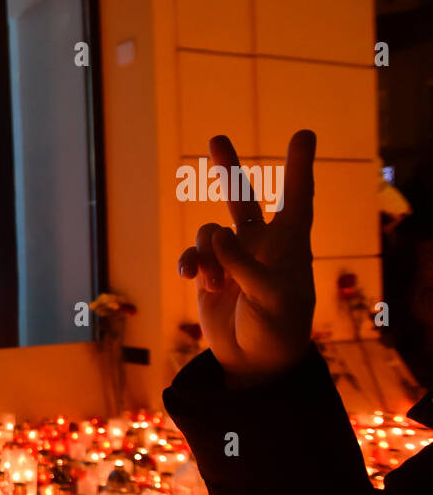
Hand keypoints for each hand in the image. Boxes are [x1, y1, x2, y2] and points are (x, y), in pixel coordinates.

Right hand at [178, 130, 316, 387]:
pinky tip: (190, 277)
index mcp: (288, 245)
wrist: (255, 360)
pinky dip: (190, 263)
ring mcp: (233, 258)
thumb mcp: (270, 297)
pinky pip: (193, 255)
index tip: (303, 134)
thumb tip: (215, 232)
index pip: (296, 198)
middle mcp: (261, 245)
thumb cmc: (277, 328)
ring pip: (209, 231)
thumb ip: (242, 263)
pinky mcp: (211, 274)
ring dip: (206, 253)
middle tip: (216, 138)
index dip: (299, 167)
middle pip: (243, 197)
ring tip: (215, 284)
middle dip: (228, 168)